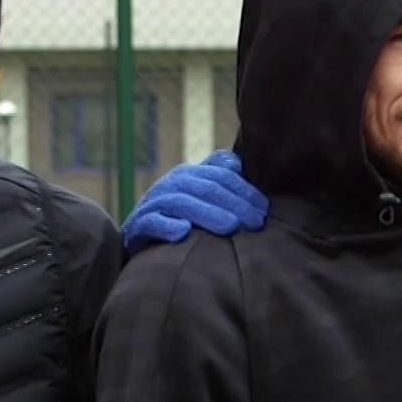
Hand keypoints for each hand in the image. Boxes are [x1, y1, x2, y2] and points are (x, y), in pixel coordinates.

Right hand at [120, 150, 267, 254]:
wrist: (136, 237)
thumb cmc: (176, 216)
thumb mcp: (197, 193)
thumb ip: (216, 176)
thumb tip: (237, 164)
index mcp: (189, 174)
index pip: (220, 176)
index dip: (244, 191)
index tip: (264, 210)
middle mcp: (171, 184)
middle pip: (205, 188)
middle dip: (234, 203)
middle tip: (256, 223)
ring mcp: (153, 203)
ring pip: (181, 203)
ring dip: (207, 214)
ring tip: (231, 227)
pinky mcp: (136, 226)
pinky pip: (150, 222)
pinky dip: (166, 226)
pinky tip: (183, 233)